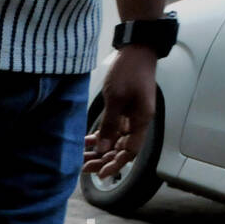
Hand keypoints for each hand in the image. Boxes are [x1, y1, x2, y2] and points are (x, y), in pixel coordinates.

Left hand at [83, 46, 157, 177]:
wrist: (136, 49)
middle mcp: (138, 122)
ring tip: (82, 157)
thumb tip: (103, 149)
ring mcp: (132, 116)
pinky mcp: (124, 110)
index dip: (115, 164)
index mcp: (142, 121)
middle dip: (103, 159)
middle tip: (84, 167)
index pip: (129, 151)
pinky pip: (113, 129)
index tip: (100, 174)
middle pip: (121, 149)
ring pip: (116, 140)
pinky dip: (101, 136)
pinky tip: (86, 141)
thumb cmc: (129, 71)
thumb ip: (110, 124)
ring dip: (100, 149)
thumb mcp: (116, 99)